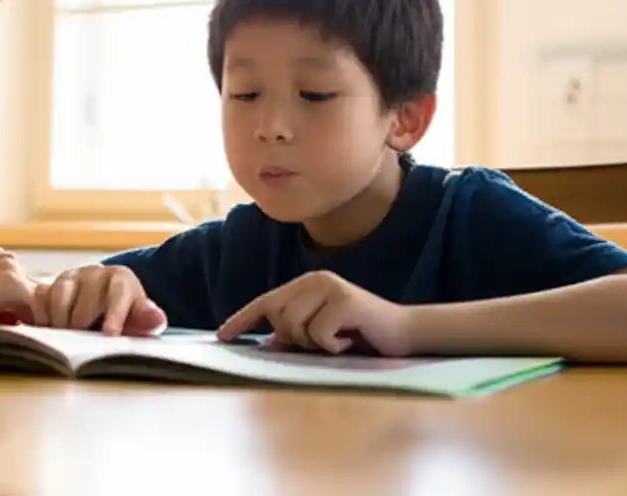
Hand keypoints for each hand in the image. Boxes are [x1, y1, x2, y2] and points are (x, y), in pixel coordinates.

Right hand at [32, 264, 166, 336]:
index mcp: (121, 279)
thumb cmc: (124, 316)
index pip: (118, 292)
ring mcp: (69, 278)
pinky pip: (39, 297)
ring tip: (65, 339)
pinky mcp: (48, 286)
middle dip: (85, 321)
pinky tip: (48, 331)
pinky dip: (42, 315)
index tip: (110, 335)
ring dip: (61, 319)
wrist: (102, 308)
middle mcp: (94, 273)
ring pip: (60, 293)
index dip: (115, 314)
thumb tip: (157, 318)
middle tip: (83, 343)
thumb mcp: (139, 320)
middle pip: (87, 295)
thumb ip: (148, 320)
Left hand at [217, 271, 410, 355]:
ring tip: (338, 340)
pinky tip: (350, 340)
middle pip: (278, 316)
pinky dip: (332, 346)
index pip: (264, 302)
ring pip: (295, 326)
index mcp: (306, 285)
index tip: (222, 337)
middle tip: (323, 344)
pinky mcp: (345, 300)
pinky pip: (319, 333)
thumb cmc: (360, 335)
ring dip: (314, 344)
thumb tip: (267, 342)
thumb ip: (296, 333)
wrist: (404, 334)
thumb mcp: (321, 334)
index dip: (241, 320)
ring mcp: (330, 287)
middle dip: (292, 339)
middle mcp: (315, 280)